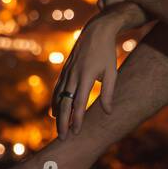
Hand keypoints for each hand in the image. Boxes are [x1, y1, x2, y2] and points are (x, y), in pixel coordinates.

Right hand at [50, 9, 123, 136]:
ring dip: (58, 114)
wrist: (96, 31)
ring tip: (59, 129)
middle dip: (63, 122)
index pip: (79, 103)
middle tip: (63, 138)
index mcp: (86, 77)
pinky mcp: (65, 70)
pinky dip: (56, 102)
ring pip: (59, 97)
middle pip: (65, 103)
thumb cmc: (107, 53)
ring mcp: (67, 72)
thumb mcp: (112, 72)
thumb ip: (108, 93)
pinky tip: (55, 112)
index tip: (76, 132)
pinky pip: (58, 89)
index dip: (76, 119)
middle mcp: (73, 75)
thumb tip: (107, 112)